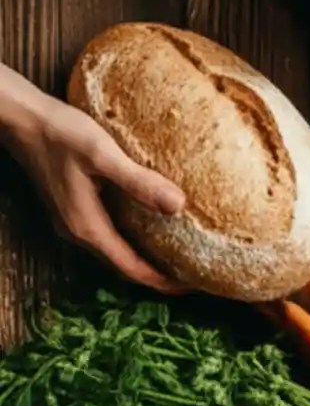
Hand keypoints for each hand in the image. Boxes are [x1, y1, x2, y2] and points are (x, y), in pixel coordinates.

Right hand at [0, 68, 185, 291]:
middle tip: (194, 277)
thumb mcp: (103, 154)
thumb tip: (179, 206)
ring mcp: (72, 220)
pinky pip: (108, 236)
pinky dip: (132, 243)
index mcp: (88, 226)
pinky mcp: (72, 207)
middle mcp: (78, 231)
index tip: (194, 287)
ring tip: (178, 259)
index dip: (164, 282)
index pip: (132, 269)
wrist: (18, 118)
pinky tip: (151, 230)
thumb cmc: (59, 132)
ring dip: (145, 261)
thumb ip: (139, 181)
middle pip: (124, 267)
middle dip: (158, 277)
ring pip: (115, 253)